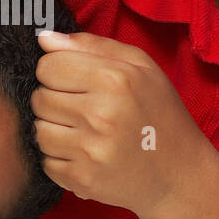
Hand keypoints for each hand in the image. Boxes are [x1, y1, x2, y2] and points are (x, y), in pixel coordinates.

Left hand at [32, 29, 209, 218]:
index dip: (57, 71)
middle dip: (54, 100)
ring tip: (81, 131)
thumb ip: (92, 46)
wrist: (179, 174)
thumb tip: (44, 39)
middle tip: (81, 108)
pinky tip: (83, 154)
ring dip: (54, 130)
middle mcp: (101, 114)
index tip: (73, 80)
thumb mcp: (140, 67)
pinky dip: (59, 158)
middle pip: (39, 98)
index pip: (47, 66)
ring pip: (38, 131)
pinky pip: (46, 161)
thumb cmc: (159, 113)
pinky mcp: (83, 179)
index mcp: (114, 79)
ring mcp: (91, 150)